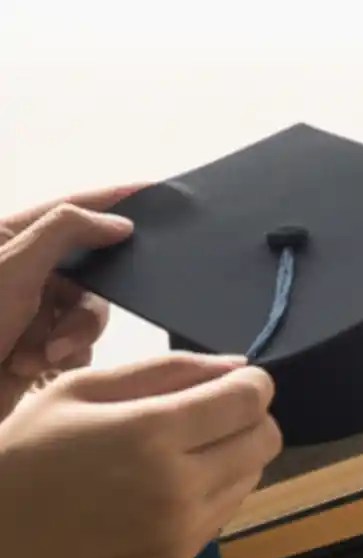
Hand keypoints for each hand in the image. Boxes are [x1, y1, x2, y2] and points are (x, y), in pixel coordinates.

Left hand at [0, 185, 146, 418]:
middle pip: (93, 275)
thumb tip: (118, 222)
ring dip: (67, 340)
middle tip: (65, 330)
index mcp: (11, 240)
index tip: (154, 191)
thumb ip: (66, 232)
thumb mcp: (13, 267)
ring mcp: (34, 310)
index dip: (113, 200)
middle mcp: (26, 272)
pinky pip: (81, 346)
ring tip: (36, 358)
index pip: (73, 210)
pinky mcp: (40, 345)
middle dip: (81, 311)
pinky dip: (63, 359)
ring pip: (88, 314)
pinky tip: (31, 367)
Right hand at [0, 353, 281, 557]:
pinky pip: (230, 506)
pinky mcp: (182, 554)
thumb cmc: (28, 453)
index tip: (232, 380)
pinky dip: (217, 487)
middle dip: (249, 417)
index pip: (250, 399)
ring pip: (255, 473)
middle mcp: (179, 485)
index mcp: (152, 433)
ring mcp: (183, 526)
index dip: (251, 382)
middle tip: (208, 413)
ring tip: (182, 449)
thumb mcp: (81, 389)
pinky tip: (171, 482)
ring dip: (236, 453)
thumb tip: (237, 365)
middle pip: (267, 437)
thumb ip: (168, 370)